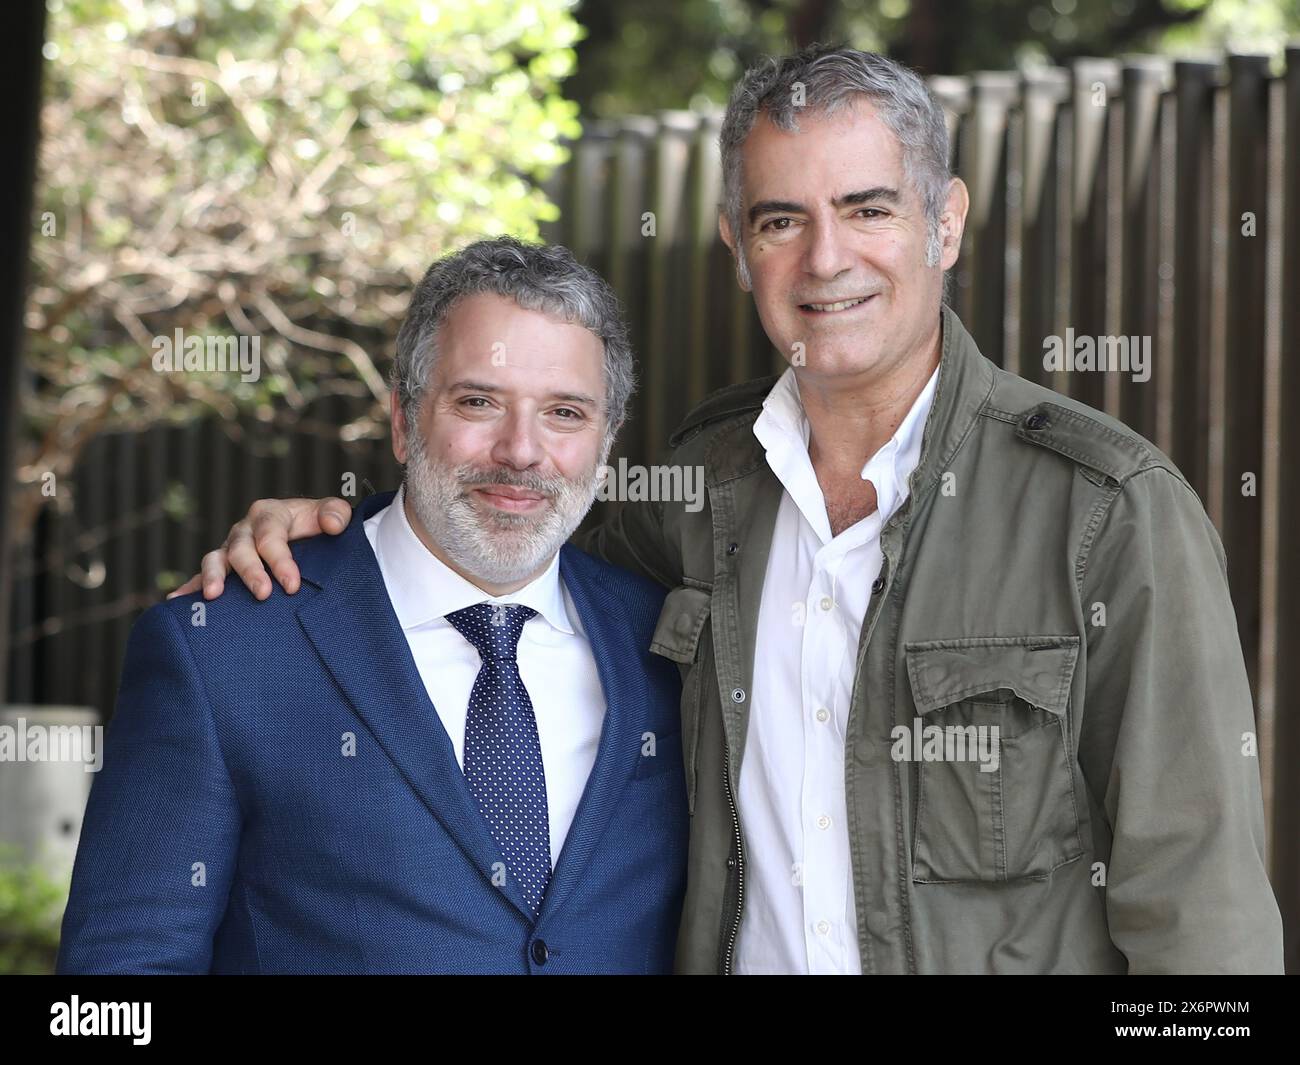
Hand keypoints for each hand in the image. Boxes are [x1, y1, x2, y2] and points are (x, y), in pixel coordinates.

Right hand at [167, 497, 351, 600]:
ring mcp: (230, 549)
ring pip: (215, 559)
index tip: (291, 584)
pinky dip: (189, 587)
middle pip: (241, 549)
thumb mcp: (331, 514)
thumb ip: (336, 514)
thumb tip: (333, 525)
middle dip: (251, 572)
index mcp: (269, 514)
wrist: (307, 535)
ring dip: (212, 577)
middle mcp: (245, 530)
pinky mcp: (224, 568)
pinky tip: (177, 601)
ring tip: (214, 596)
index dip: (280, 560)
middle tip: (263, 594)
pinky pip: (200, 576)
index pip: (271, 536)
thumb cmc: (318, 525)